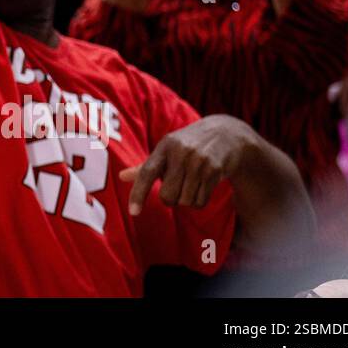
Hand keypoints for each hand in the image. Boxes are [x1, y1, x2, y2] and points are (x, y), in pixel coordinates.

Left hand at [120, 114, 257, 213]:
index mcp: (164, 146)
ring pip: (185, 201)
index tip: (133, 212)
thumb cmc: (187, 145)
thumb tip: (121, 176)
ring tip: (191, 184)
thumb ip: (145, 166)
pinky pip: (200, 202)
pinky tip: (202, 186)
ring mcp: (199, 162)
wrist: (226, 134)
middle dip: (170, 198)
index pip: (147, 172)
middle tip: (176, 188)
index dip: (139, 193)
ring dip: (185, 200)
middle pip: (168, 195)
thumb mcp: (167, 149)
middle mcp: (181, 153)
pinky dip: (198, 201)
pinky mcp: (214, 171)